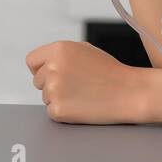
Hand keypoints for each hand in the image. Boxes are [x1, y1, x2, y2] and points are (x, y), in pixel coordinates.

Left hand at [25, 40, 147, 123]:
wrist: (129, 92)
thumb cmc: (110, 72)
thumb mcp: (84, 50)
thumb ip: (60, 54)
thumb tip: (42, 64)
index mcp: (58, 50)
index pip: (32, 61)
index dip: (40, 69)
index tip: (49, 74)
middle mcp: (52, 68)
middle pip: (38, 81)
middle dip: (52, 85)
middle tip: (76, 86)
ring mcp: (54, 89)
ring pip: (45, 97)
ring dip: (59, 98)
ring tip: (83, 95)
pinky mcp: (58, 110)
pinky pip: (52, 112)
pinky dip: (64, 112)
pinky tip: (82, 106)